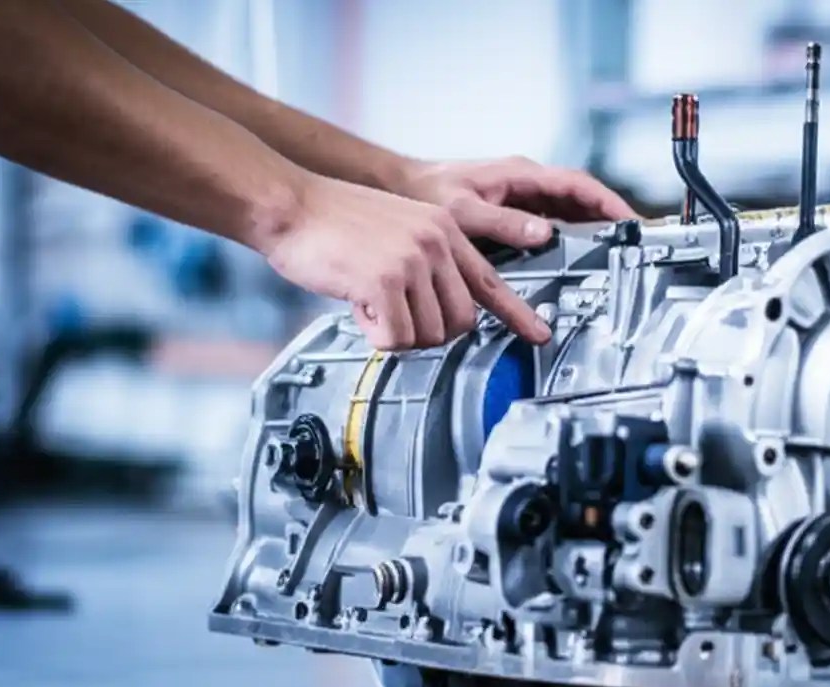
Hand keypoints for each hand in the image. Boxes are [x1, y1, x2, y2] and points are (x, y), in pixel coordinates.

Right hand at [260, 174, 551, 349]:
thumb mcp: (399, 233)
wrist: (290, 205)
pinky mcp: (386, 280)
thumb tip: (442, 315)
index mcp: (446, 229)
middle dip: (430, 333)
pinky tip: (357, 305)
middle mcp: (437, 243)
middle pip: (461, 323)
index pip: (492, 281)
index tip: (539, 335)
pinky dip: (373, 333)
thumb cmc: (333, 224)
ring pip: (428, 335)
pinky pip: (394, 338)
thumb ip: (428, 265)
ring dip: (397, 333)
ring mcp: (414, 260)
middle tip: (397, 317)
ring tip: (370, 302)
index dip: (518, 314)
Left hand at [394, 156, 638, 248]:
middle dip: (610, 217)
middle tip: (634, 241)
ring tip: (616, 249)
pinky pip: (553, 220)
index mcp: (521, 175)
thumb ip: (503, 223)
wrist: (402, 189)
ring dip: (593, 227)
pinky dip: (572, 234)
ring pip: (570, 210)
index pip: (579, 186)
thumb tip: (543, 233)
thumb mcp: (464, 211)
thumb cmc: (427, 191)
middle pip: (582, 198)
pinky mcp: (514, 209)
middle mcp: (526, 181)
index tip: (630, 223)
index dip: (609, 204)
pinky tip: (578, 253)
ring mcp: (522, 195)